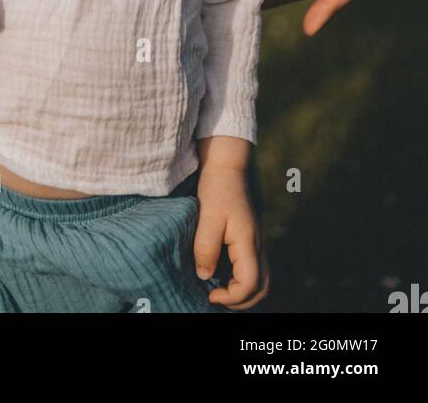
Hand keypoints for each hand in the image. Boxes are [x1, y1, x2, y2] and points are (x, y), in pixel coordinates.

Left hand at [194, 166, 269, 309]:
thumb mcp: (207, 216)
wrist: (227, 165)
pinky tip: (221, 276)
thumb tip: (205, 276)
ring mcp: (255, 242)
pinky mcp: (248, 238)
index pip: (251, 283)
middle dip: (242, 301)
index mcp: (248, 242)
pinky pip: (252, 268)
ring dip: (244, 292)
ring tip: (219, 291)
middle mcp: (256, 245)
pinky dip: (242, 280)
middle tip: (217, 298)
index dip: (232, 296)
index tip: (210, 294)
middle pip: (262, 287)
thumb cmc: (216, 187)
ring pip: (261, 279)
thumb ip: (206, 247)